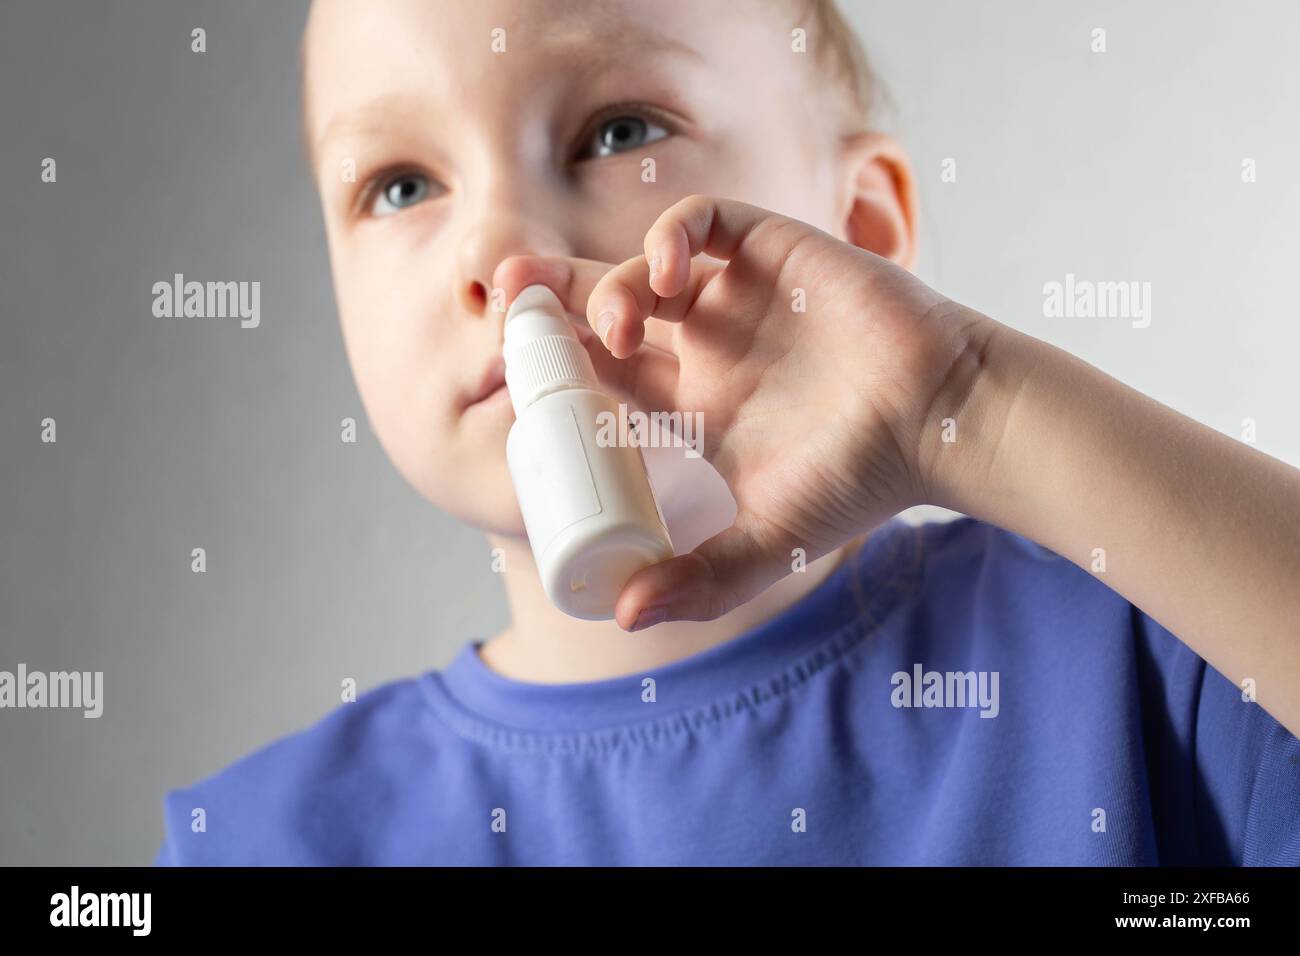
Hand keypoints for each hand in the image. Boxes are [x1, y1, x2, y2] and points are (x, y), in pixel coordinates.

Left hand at [494, 195, 992, 629]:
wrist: (941, 419)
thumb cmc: (862, 477)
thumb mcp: (769, 539)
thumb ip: (701, 578)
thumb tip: (624, 616)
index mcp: (694, 407)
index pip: (603, 379)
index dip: (558, 372)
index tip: (518, 377)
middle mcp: (707, 347)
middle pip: (607, 313)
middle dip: (554, 305)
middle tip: (507, 304)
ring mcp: (737, 297)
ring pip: (644, 269)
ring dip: (612, 286)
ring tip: (616, 323)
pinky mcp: (773, 250)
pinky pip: (703, 224)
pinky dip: (673, 238)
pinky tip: (668, 272)